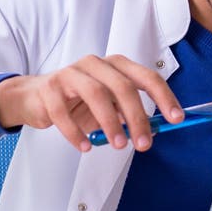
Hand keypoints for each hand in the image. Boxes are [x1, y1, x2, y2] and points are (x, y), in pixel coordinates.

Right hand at [0, 54, 182, 152]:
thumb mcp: (108, 105)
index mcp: (116, 65)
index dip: (163, 97)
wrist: (35, 97)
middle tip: (144, 143)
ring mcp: (71, 74)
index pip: (146, 77)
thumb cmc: (78, 100)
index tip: (176, 118)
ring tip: (118, 145)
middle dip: (138, 116)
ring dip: (110, 123)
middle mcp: (96, 64)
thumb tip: (153, 131)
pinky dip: (77, 132)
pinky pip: (65, 112)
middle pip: (123, 86)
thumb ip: (129, 114)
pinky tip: (85, 146)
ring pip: (97, 94)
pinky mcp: (50, 89)